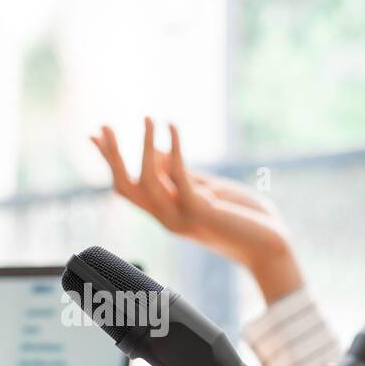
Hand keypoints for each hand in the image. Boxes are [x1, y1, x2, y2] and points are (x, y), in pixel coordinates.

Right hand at [90, 118, 303, 302]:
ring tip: (148, 118)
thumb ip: (179, 174)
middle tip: (103, 127)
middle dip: (112, 157)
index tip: (94, 135)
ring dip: (143, 146)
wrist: (269, 247)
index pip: (127, 189)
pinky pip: (179, 176)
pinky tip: (172, 127)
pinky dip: (173, 148)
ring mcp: (180, 217)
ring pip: (146, 181)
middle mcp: (166, 219)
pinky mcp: (199, 211)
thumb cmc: (243, 219)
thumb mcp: (206, 190)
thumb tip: (153, 149)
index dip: (109, 162)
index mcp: (166, 214)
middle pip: (125, 188)